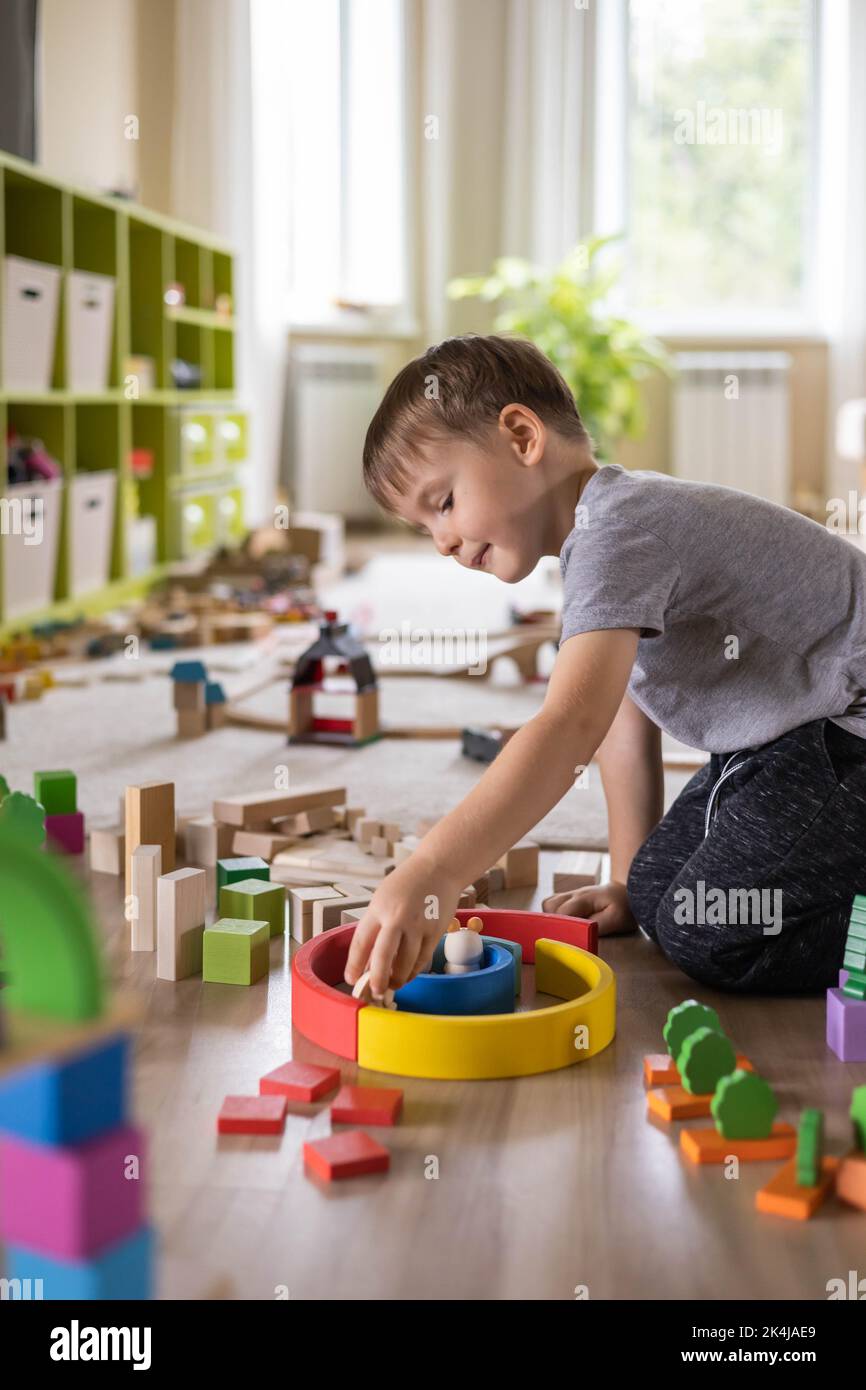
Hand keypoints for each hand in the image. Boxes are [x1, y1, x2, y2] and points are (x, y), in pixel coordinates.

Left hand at [344, 859, 461, 995]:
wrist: (439, 868)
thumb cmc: (407, 884)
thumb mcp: (382, 898)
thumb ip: (376, 925)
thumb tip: (368, 959)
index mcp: (379, 908)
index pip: (361, 942)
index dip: (354, 965)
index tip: (350, 979)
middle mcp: (398, 917)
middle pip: (384, 955)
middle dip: (377, 978)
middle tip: (374, 992)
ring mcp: (419, 925)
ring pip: (406, 962)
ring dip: (398, 979)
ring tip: (392, 985)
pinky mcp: (436, 931)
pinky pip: (423, 958)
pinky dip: (414, 971)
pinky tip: (408, 974)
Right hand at [541, 879, 636, 936]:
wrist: (630, 891)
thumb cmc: (624, 906)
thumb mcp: (617, 919)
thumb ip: (597, 926)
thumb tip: (579, 934)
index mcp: (584, 899)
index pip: (562, 912)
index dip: (561, 927)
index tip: (565, 939)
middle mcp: (574, 894)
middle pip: (550, 905)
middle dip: (552, 922)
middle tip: (564, 936)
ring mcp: (571, 894)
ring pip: (549, 903)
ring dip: (551, 917)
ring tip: (563, 930)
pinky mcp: (571, 898)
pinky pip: (554, 904)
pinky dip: (554, 914)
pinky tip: (564, 924)